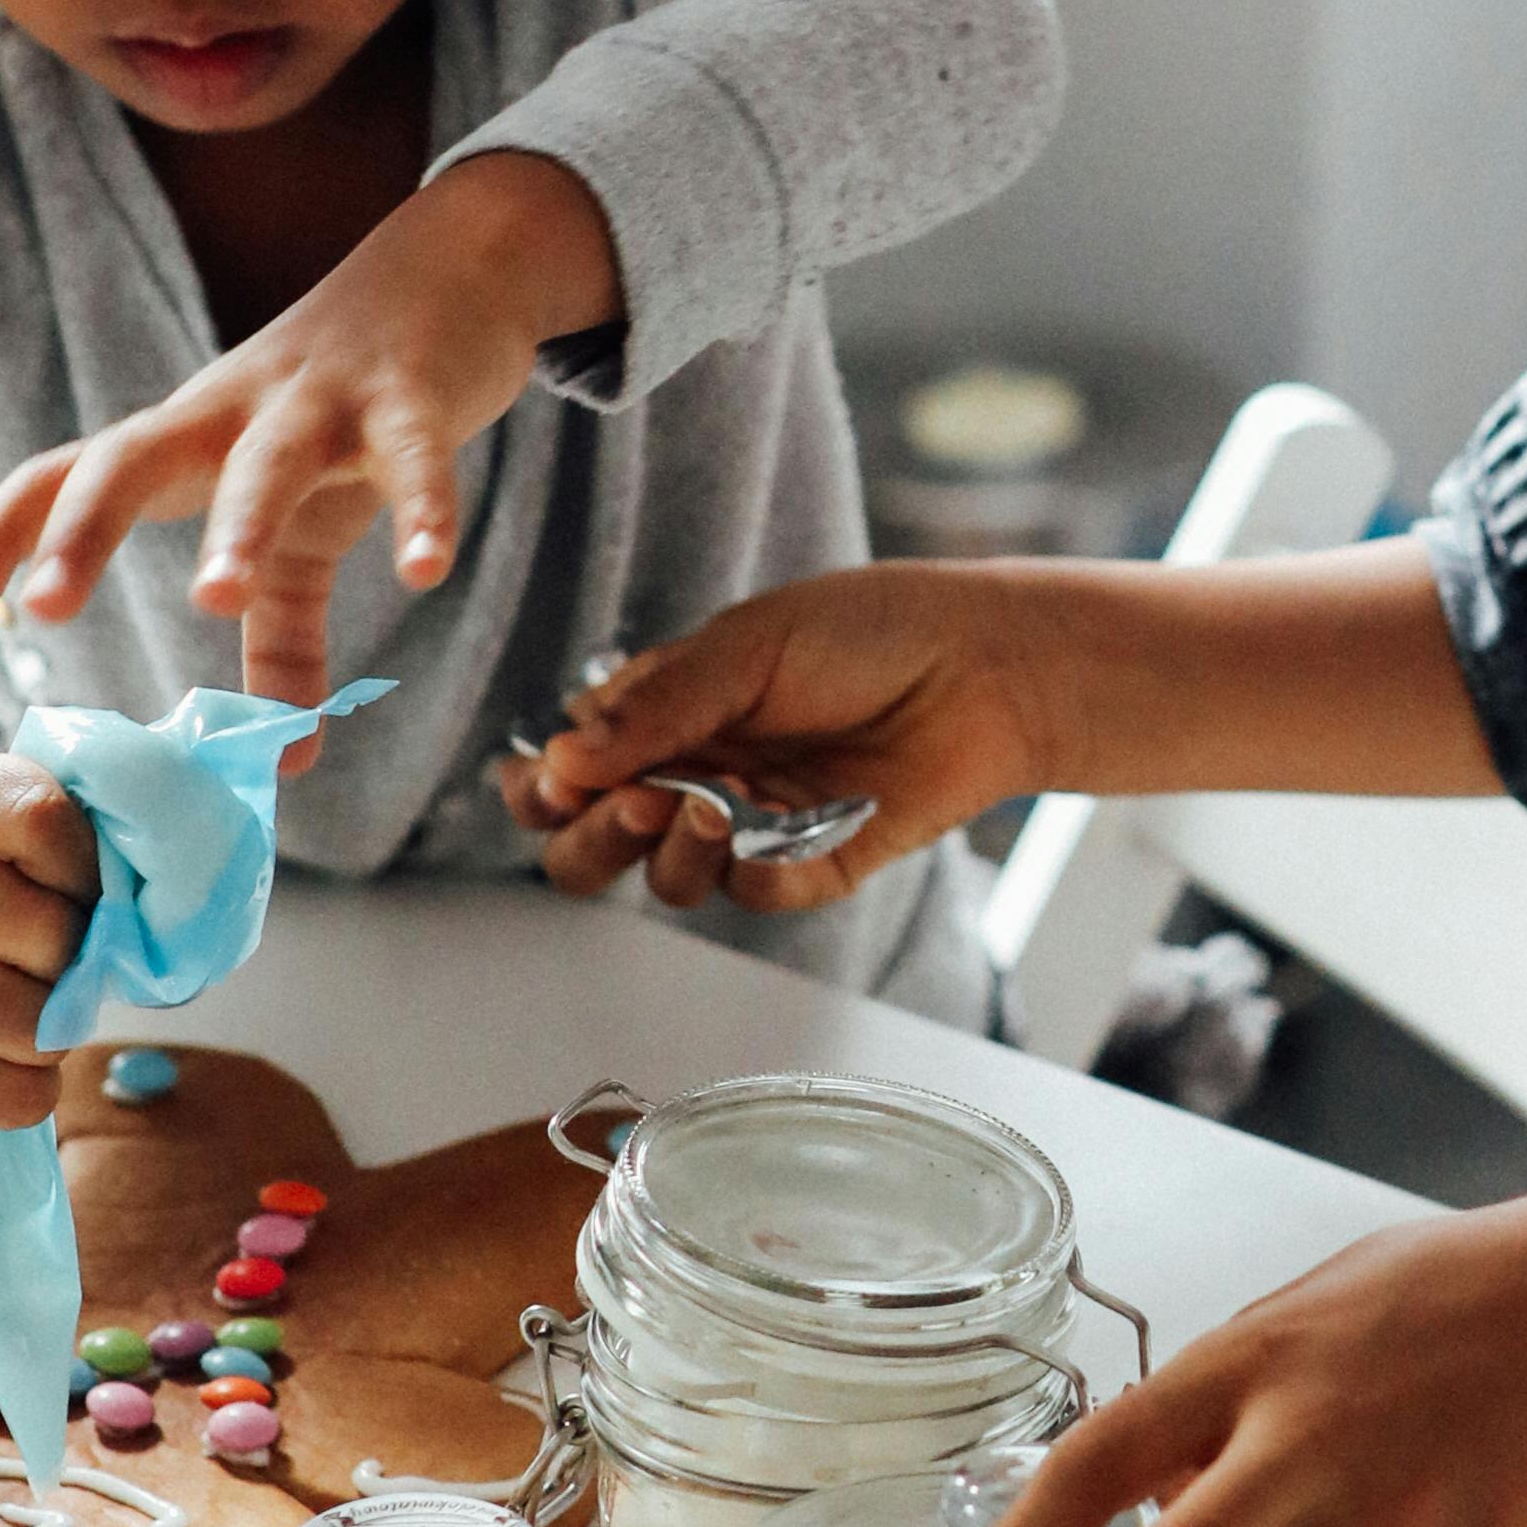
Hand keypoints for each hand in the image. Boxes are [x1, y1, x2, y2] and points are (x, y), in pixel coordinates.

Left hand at [0, 156, 613, 718]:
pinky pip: (412, 453)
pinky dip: (420, 508)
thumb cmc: (350, 408)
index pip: (68, 473)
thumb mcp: (308, 523)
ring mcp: (321, 398)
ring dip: (238, 522)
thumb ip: (284, 636)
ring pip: (267, 457)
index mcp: (186, 441)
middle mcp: (231, 410)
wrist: (450, 269)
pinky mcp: (412, 393)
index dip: (5, 531)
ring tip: (213, 597)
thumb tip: (288, 754)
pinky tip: (424, 569)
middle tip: (41, 608)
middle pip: (132, 456)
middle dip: (81, 528)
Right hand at [0, 741, 97, 1128]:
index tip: (79, 894)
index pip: (47, 820)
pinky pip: (8, 1094)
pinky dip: (23, 1089)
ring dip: (50, 1035)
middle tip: (39, 966)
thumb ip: (80, 844)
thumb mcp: (6, 838)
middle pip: (51, 934)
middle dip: (71, 966)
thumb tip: (158, 914)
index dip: (88, 874)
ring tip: (10, 1010)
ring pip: (35, 1025)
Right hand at [502, 563, 1064, 911]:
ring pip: (668, 881)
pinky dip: (745, 869)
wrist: (982, 664)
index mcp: (666, 716)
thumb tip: (563, 758)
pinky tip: (762, 826)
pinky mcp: (810, 864)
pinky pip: (752, 894)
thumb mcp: (747, 647)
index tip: (552, 783)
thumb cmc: (869, 633)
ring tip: (708, 804)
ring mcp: (751, 826)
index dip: (544, 790)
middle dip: (591, 837)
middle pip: (596, 848)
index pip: (570, 774)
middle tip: (630, 805)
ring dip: (670, 852)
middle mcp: (697, 776)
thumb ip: (655, 709)